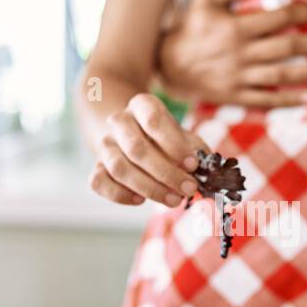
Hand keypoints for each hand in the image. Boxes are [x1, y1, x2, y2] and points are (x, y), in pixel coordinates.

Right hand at [89, 94, 207, 206]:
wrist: (132, 135)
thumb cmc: (164, 138)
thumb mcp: (183, 136)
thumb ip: (197, 150)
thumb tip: (210, 172)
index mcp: (142, 105)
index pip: (153, 120)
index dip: (174, 145)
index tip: (193, 164)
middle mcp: (120, 122)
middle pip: (136, 148)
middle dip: (166, 173)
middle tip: (189, 188)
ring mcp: (105, 144)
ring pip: (119, 168)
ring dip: (149, 188)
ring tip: (174, 200)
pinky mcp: (97, 166)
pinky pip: (99, 182)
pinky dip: (120, 194)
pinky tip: (141, 200)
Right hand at [158, 0, 306, 106]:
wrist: (167, 64)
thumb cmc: (191, 24)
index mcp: (237, 26)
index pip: (284, 17)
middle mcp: (241, 53)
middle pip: (291, 46)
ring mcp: (240, 77)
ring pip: (284, 74)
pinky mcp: (236, 96)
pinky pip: (267, 100)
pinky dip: (289, 99)